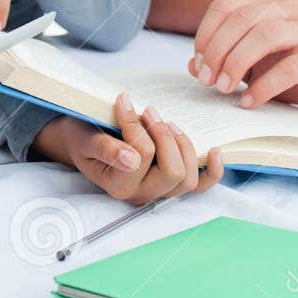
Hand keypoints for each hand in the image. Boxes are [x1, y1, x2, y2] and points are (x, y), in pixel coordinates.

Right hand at [32, 94, 222, 203]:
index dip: (136, 124)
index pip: (142, 156)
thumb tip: (131, 160)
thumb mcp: (85, 139)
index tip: (123, 102)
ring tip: (165, 124)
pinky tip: (214, 151)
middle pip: (173, 172)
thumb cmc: (83, 138)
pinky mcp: (171, 184)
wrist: (83, 142)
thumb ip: (105, 149)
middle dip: (165, 136)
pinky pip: (200, 186)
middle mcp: (142, 195)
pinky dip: (212, 171)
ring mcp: (159, 192)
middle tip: (149, 112)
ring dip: (182, 145)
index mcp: (119, 187)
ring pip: (188, 178)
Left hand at [190, 0, 297, 115]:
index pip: (225, 6)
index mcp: (270, 2)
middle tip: (207, 79)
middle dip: (218, 50)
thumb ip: (227, 59)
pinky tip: (249, 101)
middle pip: (242, 19)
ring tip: (224, 88)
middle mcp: (291, 8)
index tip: (198, 64)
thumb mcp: (258, 63)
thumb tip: (194, 66)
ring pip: (265, 36)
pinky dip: (263, 86)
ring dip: (237, 63)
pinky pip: (289, 67)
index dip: (206, 35)